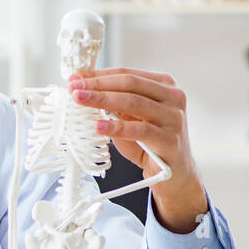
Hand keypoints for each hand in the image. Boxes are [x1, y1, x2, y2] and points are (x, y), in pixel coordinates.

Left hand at [68, 67, 207, 234]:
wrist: (173, 174)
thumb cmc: (149, 143)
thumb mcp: (130, 118)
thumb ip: (114, 104)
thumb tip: (82, 91)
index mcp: (163, 85)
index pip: (126, 74)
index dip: (99, 75)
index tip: (75, 79)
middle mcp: (173, 97)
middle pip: (129, 84)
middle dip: (98, 85)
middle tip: (74, 88)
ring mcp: (174, 118)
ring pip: (134, 102)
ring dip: (103, 100)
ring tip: (81, 101)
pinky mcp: (170, 139)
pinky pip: (140, 130)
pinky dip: (117, 127)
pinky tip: (99, 127)